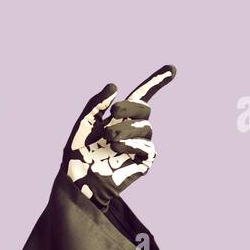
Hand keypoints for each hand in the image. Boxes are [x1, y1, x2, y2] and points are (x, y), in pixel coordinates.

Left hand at [61, 64, 175, 209]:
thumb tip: (115, 85)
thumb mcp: (84, 124)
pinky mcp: (143, 162)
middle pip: (145, 109)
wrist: (77, 180)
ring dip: (126, 129)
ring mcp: (139, 145)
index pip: (142, 96)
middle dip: (131, 108)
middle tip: (113, 113)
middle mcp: (133, 129)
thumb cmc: (78, 153)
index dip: (157, 82)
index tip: (172, 69)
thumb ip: (96, 104)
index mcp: (120, 117)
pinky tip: (116, 147)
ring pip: (146, 128)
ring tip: (108, 138)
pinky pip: (147, 148)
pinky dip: (132, 144)